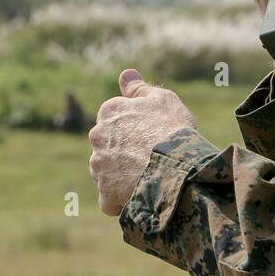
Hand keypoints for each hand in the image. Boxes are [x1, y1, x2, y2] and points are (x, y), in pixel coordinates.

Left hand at [88, 69, 195, 216]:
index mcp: (109, 111)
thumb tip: (124, 74)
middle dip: (124, 154)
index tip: (152, 137)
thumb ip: (139, 88)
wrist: (177, 168)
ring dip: (121, 177)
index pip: (115, 121)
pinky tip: (139, 197)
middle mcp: (97, 136)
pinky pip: (109, 199)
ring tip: (147, 180)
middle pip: (108, 147)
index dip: (135, 131)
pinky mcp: (105, 192)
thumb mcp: (162, 100)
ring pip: (107, 172)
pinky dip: (120, 201)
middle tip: (151, 160)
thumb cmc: (173, 130)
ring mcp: (98, 165)